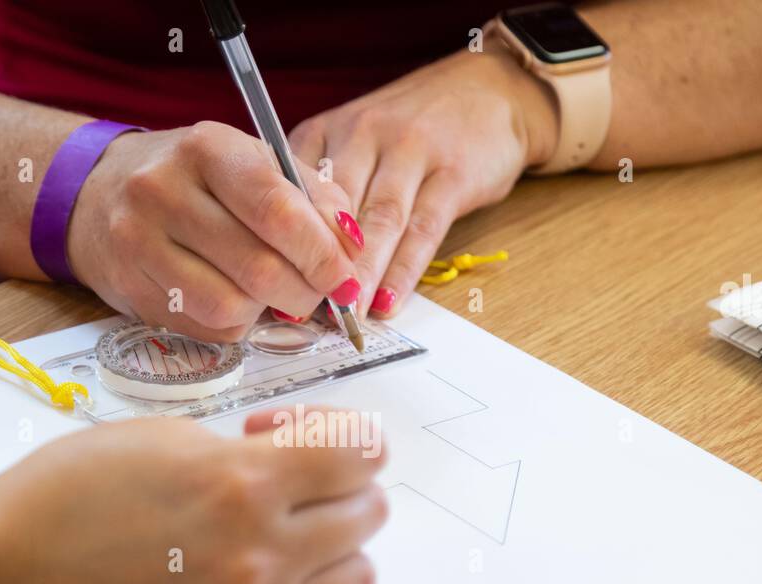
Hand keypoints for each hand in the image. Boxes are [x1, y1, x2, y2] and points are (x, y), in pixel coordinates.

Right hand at [0, 409, 387, 583]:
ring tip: (288, 539)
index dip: (341, 434)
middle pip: (369, 514)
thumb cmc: (68, 493)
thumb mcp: (166, 436)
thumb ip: (251, 449)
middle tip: (287, 485)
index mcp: (244, 482)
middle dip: (339, 487)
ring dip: (337, 549)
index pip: (363, 453)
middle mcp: (262, 554)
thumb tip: (305, 462)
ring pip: (359, 580)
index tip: (298, 436)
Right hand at [67, 122, 366, 341]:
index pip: (277, 210)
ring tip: (272, 294)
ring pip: (231, 306)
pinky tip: (234, 300)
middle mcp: (163, 191)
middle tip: (318, 294)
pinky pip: (206, 327)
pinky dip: (236, 324)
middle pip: (258, 268)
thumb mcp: (253, 165)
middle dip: (304, 292)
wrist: (98, 194)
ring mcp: (139, 243)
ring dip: (267, 311)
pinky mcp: (130, 289)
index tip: (346, 278)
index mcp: (207, 149)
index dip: (322, 253)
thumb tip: (353, 248)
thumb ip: (311, 198)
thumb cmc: (194, 181)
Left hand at [290, 45, 555, 318]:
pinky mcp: (454, 172)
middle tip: (302, 312)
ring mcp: (411, 150)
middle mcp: (364, 134)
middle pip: (332, 209)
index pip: (292, 191)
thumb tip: (288, 264)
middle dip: (316, 265)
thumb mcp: (353, 144)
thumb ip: (321, 191)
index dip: (280, 243)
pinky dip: (404, 269)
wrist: (492, 90)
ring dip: (360, 274)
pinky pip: (424, 228)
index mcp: (327, 131)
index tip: (269, 287)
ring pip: (378, 221)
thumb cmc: (413, 129)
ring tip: (346, 315)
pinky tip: (389, 302)